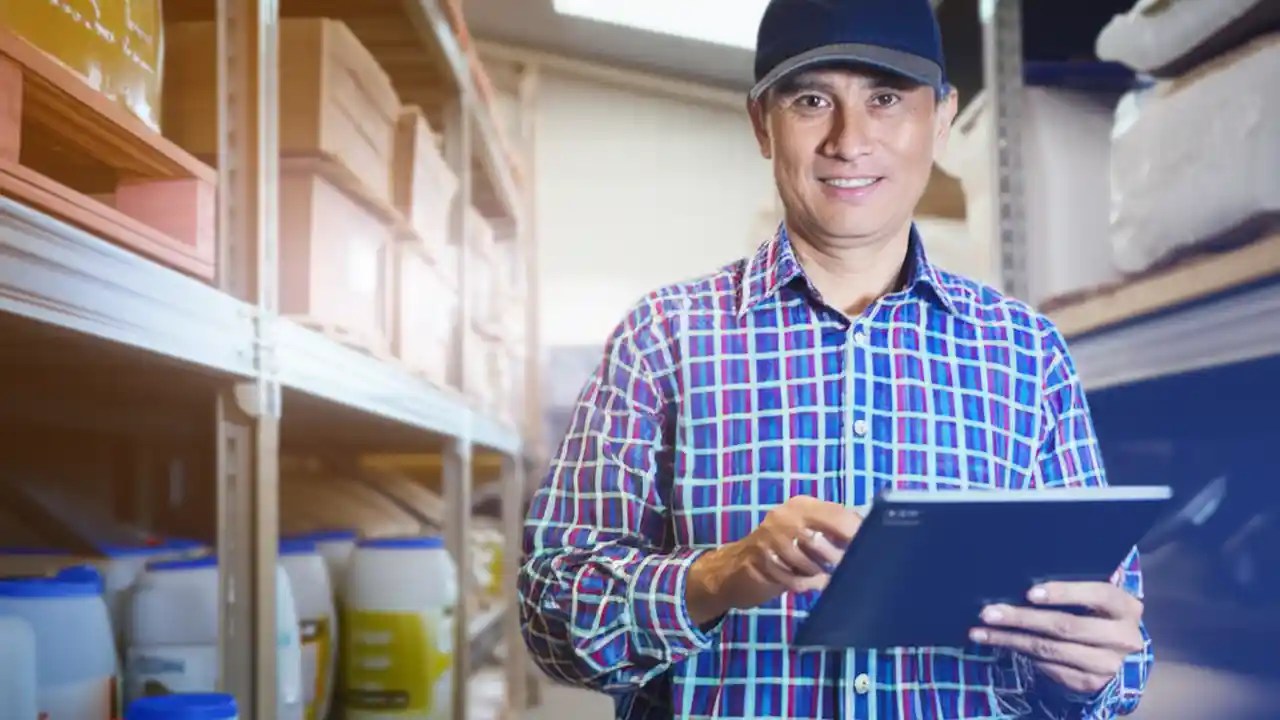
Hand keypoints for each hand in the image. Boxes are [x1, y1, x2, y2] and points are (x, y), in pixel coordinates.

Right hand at [686, 496, 861, 624]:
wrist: (731, 570)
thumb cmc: (779, 552)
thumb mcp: (806, 534)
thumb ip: (832, 532)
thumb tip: (872, 537)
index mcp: (802, 505)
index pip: (839, 514)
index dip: (858, 534)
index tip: (875, 550)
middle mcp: (785, 516)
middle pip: (825, 539)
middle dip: (839, 560)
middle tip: (848, 572)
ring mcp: (770, 537)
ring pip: (810, 562)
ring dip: (818, 576)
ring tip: (818, 578)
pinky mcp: (760, 560)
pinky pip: (793, 579)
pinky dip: (801, 585)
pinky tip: (800, 585)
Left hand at [970, 582, 1145, 695]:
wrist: (1118, 652)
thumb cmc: (1097, 611)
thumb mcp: (1096, 596)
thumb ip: (1076, 585)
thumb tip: (1028, 573)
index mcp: (1126, 607)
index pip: (1098, 594)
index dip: (1064, 592)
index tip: (1029, 593)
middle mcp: (1124, 638)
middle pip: (1067, 626)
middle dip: (1022, 618)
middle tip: (988, 613)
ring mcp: (1109, 664)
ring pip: (1052, 650)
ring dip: (1011, 640)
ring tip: (982, 632)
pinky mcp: (1092, 684)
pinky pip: (1051, 669)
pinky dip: (1024, 656)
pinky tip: (1004, 645)